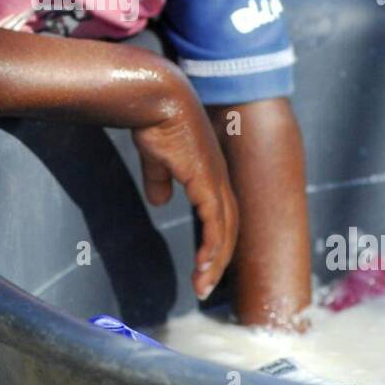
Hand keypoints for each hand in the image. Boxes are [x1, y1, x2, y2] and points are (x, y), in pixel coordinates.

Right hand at [131, 83, 238, 299]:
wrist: (157, 97)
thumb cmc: (155, 120)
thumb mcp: (156, 156)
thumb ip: (160, 179)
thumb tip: (159, 201)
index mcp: (209, 172)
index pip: (221, 215)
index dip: (215, 241)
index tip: (202, 266)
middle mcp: (219, 178)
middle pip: (228, 228)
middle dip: (218, 260)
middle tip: (203, 286)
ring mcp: (215, 180)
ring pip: (225, 232)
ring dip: (215, 262)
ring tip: (202, 286)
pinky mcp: (206, 182)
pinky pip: (215, 224)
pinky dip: (211, 248)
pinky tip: (202, 267)